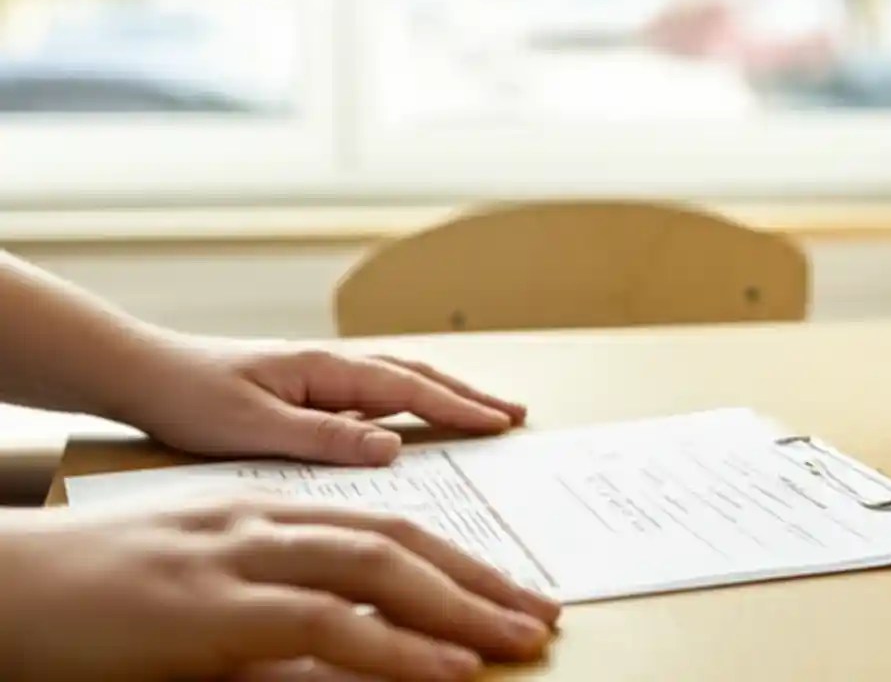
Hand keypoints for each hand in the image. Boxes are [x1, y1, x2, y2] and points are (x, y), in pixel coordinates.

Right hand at [0, 497, 560, 681]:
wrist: (0, 589)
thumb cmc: (91, 601)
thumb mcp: (201, 605)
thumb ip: (280, 630)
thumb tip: (355, 665)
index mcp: (265, 515)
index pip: (385, 525)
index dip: (456, 559)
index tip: (507, 591)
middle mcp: (264, 521)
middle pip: (401, 536)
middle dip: (481, 577)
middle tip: (544, 612)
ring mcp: (238, 557)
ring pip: (378, 568)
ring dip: (462, 606)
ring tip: (523, 637)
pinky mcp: (211, 608)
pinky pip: (327, 623)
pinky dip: (397, 646)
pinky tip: (449, 667)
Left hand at [126, 344, 526, 465]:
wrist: (142, 373)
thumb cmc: (189, 397)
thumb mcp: (255, 428)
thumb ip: (325, 438)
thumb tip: (393, 448)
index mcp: (325, 370)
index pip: (408, 389)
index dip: (459, 407)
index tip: (502, 422)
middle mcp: (331, 367)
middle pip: (416, 377)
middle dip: (469, 395)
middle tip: (515, 413)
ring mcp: (321, 377)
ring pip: (398, 383)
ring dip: (445, 395)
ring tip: (483, 411)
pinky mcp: (307, 391)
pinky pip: (374, 397)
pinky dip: (410, 404)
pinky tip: (415, 421)